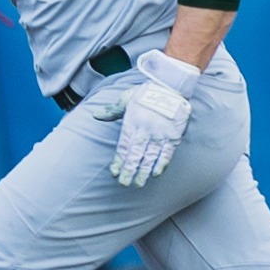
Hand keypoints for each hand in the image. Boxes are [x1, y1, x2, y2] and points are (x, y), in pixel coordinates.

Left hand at [102, 50, 199, 186]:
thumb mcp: (126, 98)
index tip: (114, 172)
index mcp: (132, 122)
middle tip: (124, 184)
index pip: (123, 146)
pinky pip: (167, 153)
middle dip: (129, 171)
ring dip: (143, 172)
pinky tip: (155, 174)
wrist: (171, 85)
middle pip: (135, 154)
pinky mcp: (174, 135)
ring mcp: (160, 134)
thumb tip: (95, 115)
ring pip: (150, 156)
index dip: (119, 161)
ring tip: (138, 184)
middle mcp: (145, 130)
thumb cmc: (146, 92)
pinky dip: (161, 164)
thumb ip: (112, 110)